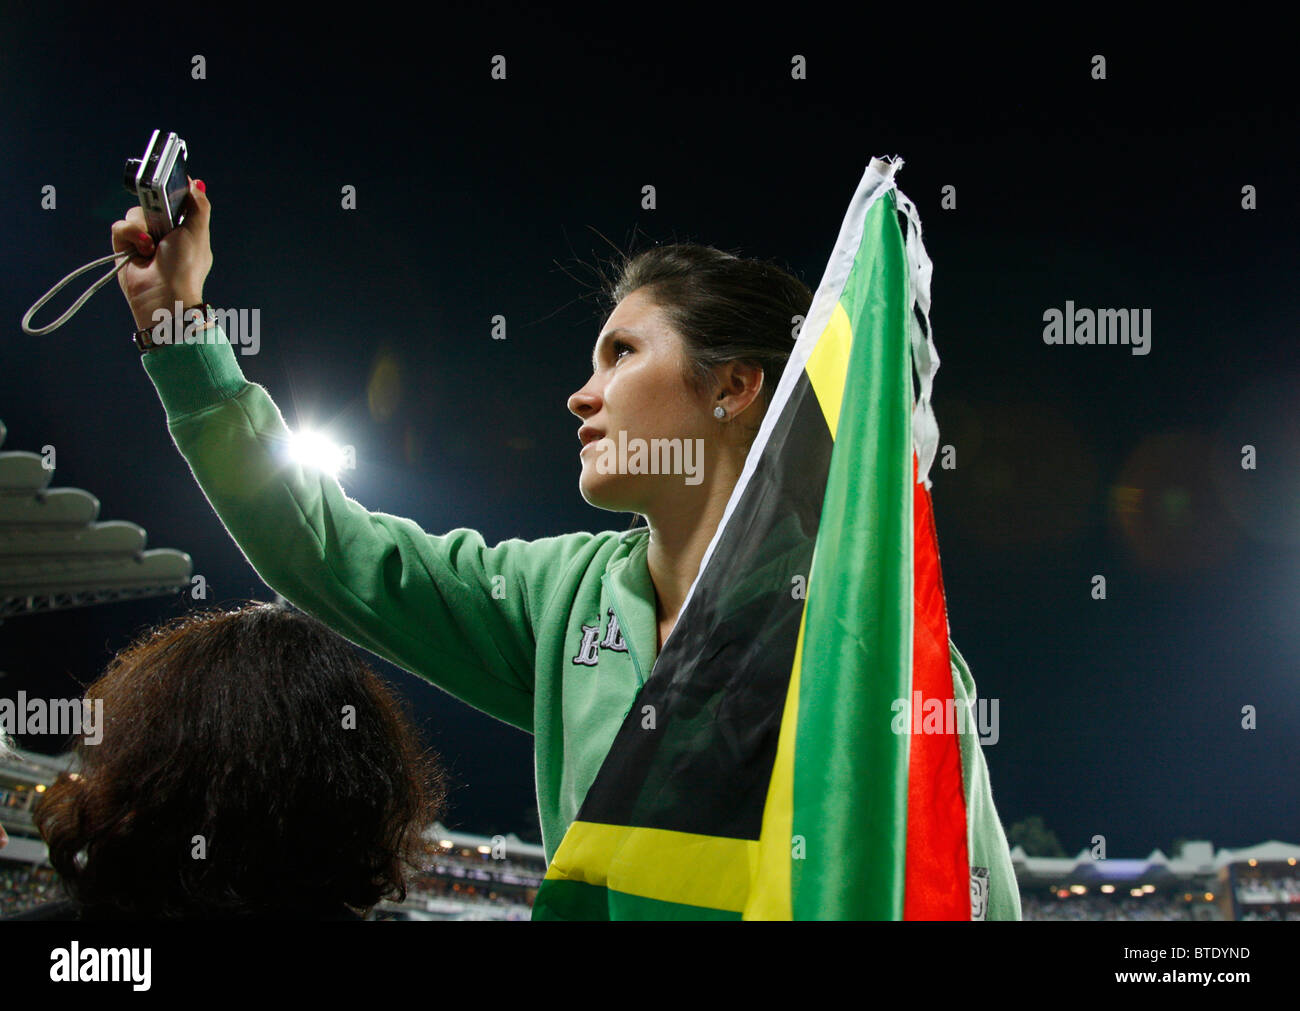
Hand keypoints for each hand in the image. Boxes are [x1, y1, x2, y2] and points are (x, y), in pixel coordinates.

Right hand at [111, 176, 213, 330]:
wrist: (164, 295)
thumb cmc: (185, 267)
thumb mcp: (198, 232)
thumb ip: (198, 206)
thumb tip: (196, 184)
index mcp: (184, 229)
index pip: (173, 201)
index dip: (169, 193)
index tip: (167, 187)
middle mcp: (163, 232)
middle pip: (151, 203)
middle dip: (155, 209)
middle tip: (162, 219)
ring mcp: (143, 239)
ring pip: (135, 212)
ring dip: (143, 227)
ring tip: (152, 245)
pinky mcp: (124, 246)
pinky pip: (119, 226)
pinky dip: (130, 235)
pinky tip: (142, 250)